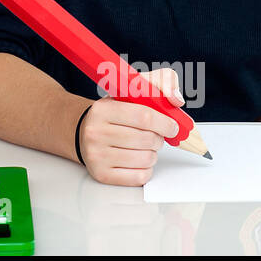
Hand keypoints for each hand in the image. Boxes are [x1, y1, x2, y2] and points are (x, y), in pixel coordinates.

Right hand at [76, 67, 184, 186]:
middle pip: (147, 140)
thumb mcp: (130, 91)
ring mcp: (97, 155)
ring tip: (144, 147)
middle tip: (153, 136)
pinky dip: (146, 169)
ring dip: (152, 154)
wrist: (84, 132)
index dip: (165, 123)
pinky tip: (138, 160)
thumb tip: (177, 98)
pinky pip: (139, 177)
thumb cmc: (113, 114)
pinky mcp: (102, 174)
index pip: (144, 117)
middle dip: (158, 139)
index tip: (172, 127)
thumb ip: (158, 83)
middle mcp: (96, 132)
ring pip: (145, 159)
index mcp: (103, 109)